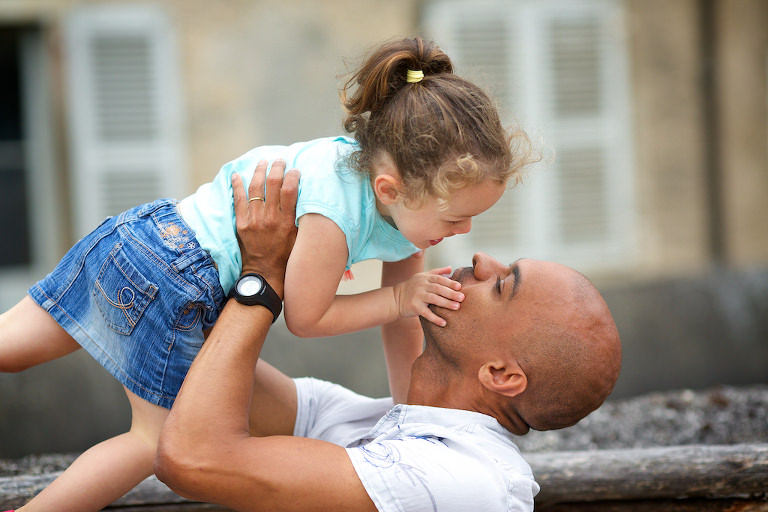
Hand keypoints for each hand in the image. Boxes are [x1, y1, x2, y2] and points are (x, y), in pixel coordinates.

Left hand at [232, 159, 299, 297]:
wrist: (265, 273)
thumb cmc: (286, 256)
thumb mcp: (299, 238)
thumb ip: (300, 218)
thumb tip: (304, 199)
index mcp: (287, 221)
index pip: (290, 190)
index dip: (293, 175)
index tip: (295, 169)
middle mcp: (270, 218)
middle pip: (273, 184)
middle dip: (276, 168)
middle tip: (279, 160)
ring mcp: (254, 220)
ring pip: (255, 188)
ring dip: (259, 171)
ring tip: (262, 162)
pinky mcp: (241, 224)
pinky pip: (238, 200)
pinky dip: (237, 186)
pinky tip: (237, 175)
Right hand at [392, 266, 462, 326]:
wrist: (395, 298)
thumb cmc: (412, 287)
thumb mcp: (422, 276)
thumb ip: (437, 272)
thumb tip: (451, 268)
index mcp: (425, 278)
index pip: (439, 279)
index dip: (449, 282)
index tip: (459, 286)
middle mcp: (421, 286)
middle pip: (438, 288)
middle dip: (451, 293)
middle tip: (462, 298)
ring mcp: (417, 296)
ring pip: (433, 299)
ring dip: (446, 303)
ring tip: (457, 307)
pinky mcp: (414, 307)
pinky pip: (426, 313)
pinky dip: (435, 318)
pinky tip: (444, 323)